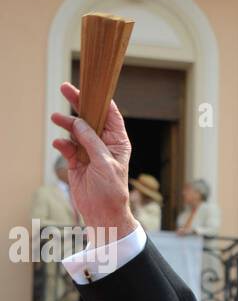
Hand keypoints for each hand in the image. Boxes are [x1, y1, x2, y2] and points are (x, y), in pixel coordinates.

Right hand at [50, 81, 138, 239]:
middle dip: (78, 102)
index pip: (111, 114)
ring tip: (57, 118)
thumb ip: (91, 141)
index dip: (101, 99)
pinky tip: (59, 143)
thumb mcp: (104, 163)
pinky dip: (62, 143)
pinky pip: (67, 147)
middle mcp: (103, 143)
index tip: (90, 86)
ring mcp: (89, 151)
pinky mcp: (76, 161)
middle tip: (66, 88)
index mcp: (117, 141)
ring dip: (66, 123)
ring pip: (76, 130)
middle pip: (91, 117)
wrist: (102, 214)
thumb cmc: (111, 190)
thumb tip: (79, 122)